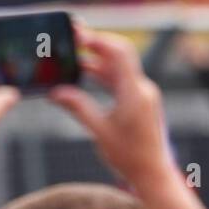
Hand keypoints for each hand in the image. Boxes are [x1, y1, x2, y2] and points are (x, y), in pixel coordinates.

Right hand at [49, 26, 173, 185]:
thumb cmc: (129, 156)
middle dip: (95, 45)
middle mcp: (141, 89)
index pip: (119, 53)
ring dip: (96, 61)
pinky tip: (84, 76)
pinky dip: (102, 75)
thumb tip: (56, 92)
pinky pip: (119, 80)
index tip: (78, 35)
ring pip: (117, 68)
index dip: (99, 40)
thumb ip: (78, 107)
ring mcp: (141, 94)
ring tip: (72, 58)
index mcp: (134, 93)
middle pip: (118, 55)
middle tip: (72, 40)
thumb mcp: (99, 131)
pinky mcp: (138, 101)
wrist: (152, 173)